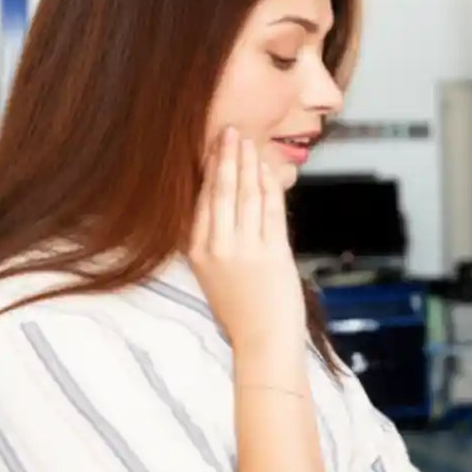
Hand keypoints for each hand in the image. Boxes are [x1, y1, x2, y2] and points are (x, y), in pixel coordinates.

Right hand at [188, 126, 304, 349]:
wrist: (263, 341)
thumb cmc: (242, 308)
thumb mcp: (213, 274)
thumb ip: (213, 240)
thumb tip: (218, 201)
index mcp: (198, 252)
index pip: (202, 200)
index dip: (208, 170)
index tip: (211, 146)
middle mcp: (218, 248)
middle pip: (221, 191)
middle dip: (226, 156)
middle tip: (229, 130)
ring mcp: (246, 250)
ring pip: (246, 194)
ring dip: (249, 163)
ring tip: (248, 141)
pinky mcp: (273, 253)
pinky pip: (271, 209)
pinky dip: (270, 184)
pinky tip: (269, 167)